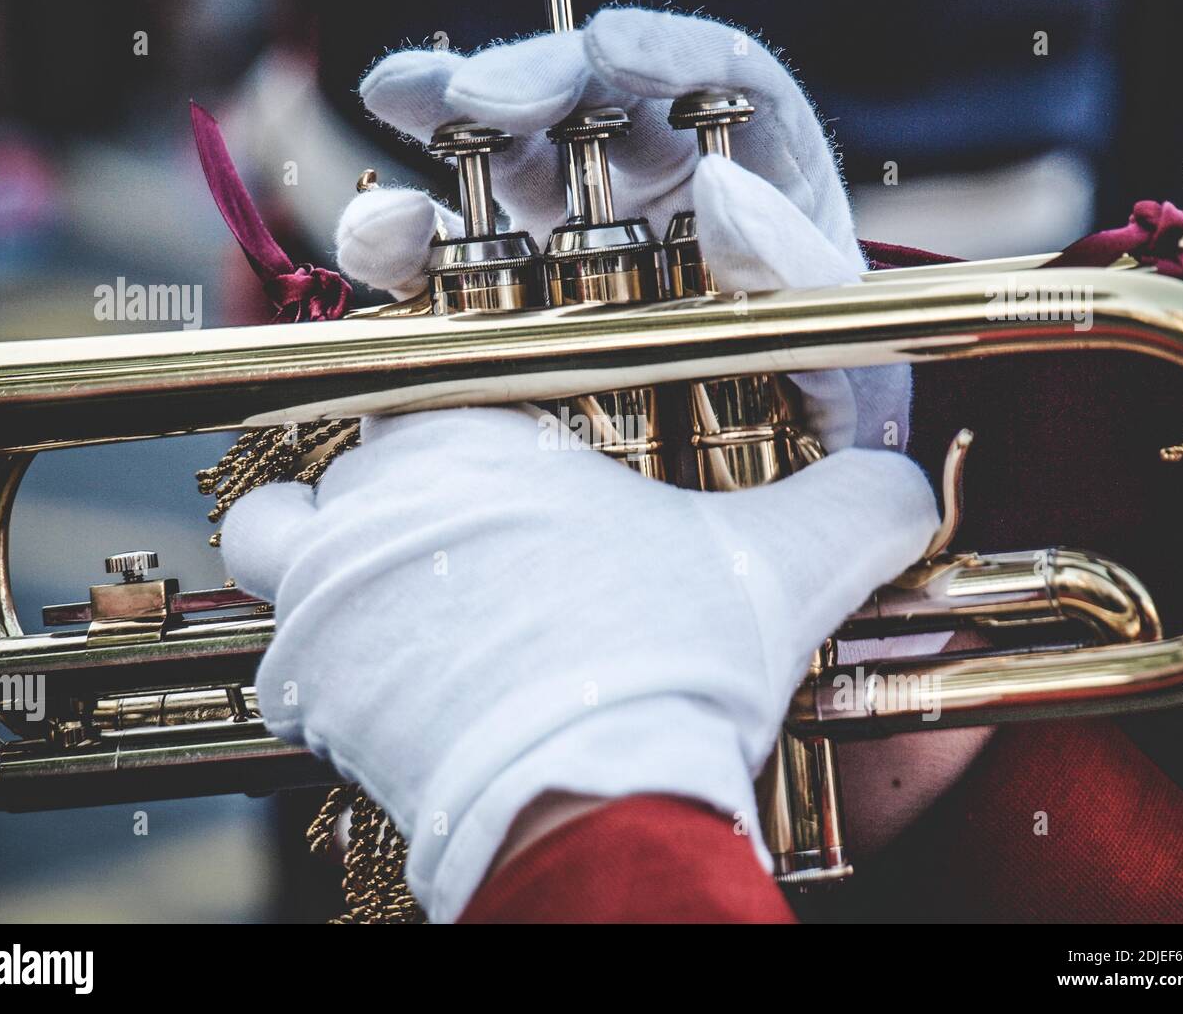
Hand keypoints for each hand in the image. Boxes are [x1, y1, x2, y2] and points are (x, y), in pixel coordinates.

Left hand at [221, 408, 937, 920]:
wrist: (592, 796)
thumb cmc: (669, 662)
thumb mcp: (780, 566)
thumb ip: (853, 505)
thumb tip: (909, 487)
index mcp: (471, 438)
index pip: (427, 387)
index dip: (459, 427)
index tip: (495, 469)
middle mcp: (376, 501)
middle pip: (343, 462)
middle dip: (386, 493)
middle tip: (454, 539)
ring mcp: (326, 594)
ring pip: (272, 539)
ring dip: (310, 556)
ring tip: (384, 593)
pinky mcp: (313, 693)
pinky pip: (282, 655)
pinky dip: (319, 661)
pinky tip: (389, 683)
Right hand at [339, 7, 908, 451]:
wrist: (774, 484)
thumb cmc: (828, 402)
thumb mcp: (836, 343)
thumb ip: (795, 267)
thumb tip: (721, 189)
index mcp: (761, 174)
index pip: (721, 80)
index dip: (668, 52)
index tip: (612, 50)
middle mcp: (665, 186)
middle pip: (598, 99)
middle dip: (535, 80)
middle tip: (479, 97)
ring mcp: (584, 231)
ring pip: (514, 152)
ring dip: (449, 118)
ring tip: (399, 100)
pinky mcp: (519, 290)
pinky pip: (458, 250)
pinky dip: (414, 238)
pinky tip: (384, 240)